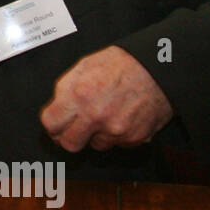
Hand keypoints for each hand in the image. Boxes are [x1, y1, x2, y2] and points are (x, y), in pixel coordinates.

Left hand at [40, 46, 173, 151]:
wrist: (158, 68)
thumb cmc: (122, 64)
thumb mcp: (84, 66)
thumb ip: (65, 90)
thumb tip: (56, 108)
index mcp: (79, 95)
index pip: (51, 124)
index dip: (52, 124)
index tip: (56, 123)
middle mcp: (96, 116)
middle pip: (69, 144)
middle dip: (68, 136)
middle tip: (74, 127)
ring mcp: (116, 130)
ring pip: (94, 146)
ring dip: (95, 135)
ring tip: (105, 115)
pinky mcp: (134, 138)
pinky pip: (117, 144)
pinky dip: (116, 135)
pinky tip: (121, 117)